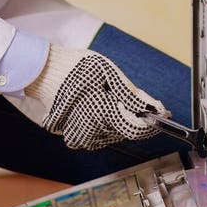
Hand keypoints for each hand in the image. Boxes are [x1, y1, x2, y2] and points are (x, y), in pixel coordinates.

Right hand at [25, 45, 166, 149]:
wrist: (45, 72)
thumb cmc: (76, 68)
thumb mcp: (108, 72)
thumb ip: (133, 93)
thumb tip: (157, 109)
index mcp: (102, 114)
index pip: (137, 128)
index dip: (151, 121)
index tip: (160, 112)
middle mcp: (91, 132)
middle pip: (126, 131)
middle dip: (132, 116)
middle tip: (121, 95)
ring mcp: (81, 137)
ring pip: (114, 135)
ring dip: (118, 120)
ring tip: (105, 98)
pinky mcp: (74, 138)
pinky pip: (99, 137)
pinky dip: (104, 125)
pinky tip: (97, 109)